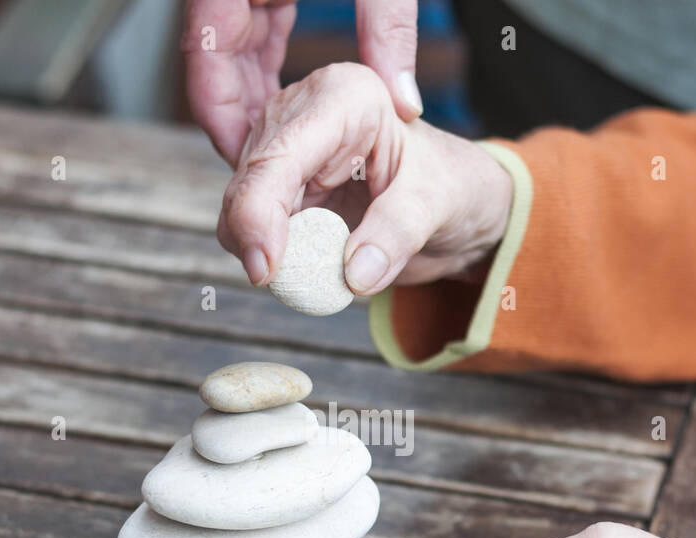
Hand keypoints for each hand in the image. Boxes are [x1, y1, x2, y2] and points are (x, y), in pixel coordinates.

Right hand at [183, 0, 422, 165]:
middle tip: (267, 183)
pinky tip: (297, 112)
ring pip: (234, 55)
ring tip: (285, 162)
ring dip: (257, 105)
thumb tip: (405, 107)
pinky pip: (255, 35)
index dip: (222, 124)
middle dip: (239, 125)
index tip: (246, 172)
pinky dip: (272, 74)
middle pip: (215, 68)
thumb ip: (388, 28)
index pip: (206, 65)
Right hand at [218, 62, 513, 293]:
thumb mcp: (437, 206)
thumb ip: (397, 235)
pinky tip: (303, 261)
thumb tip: (354, 274)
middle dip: (253, 235)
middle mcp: (303, 112)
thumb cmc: (452, 189)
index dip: (259, 213)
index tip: (265, 269)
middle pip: (248, 180)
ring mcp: (284, 147)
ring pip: (240, 205)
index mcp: (345, 97)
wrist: (455, 204)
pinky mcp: (277, 183)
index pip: (280, 156)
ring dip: (261, 246)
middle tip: (276, 281)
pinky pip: (250, 224)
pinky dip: (268, 252)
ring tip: (310, 269)